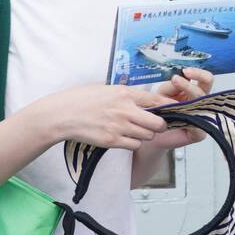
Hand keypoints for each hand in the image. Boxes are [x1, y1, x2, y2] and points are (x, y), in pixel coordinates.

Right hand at [31, 85, 166, 150]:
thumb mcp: (107, 89)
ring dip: (145, 135)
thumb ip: (126, 94)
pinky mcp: (112, 140)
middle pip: (158, 123)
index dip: (167, 107)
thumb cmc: (82, 99)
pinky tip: (124, 138)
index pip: (157, 101)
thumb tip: (143, 99)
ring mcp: (119, 126)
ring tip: (134, 130)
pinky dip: (133, 143)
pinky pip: (135, 145)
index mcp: (125, 93)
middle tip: (154, 125)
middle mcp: (125, 110)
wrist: (63, 114)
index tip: (171, 111)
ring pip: (148, 136)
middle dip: (159, 125)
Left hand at [142, 68, 214, 147]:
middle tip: (175, 80)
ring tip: (170, 98)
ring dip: (186, 99)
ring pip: (202, 104)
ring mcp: (203, 118)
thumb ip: (171, 86)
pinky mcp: (199, 133)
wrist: (152, 132)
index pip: (205, 79)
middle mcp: (202, 103)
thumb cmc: (160, 111)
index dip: (198, 73)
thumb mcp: (163, 94)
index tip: (185, 71)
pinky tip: (178, 115)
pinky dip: (187, 118)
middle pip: (207, 88)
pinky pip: (197, 124)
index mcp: (195, 92)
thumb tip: (178, 79)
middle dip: (191, 83)